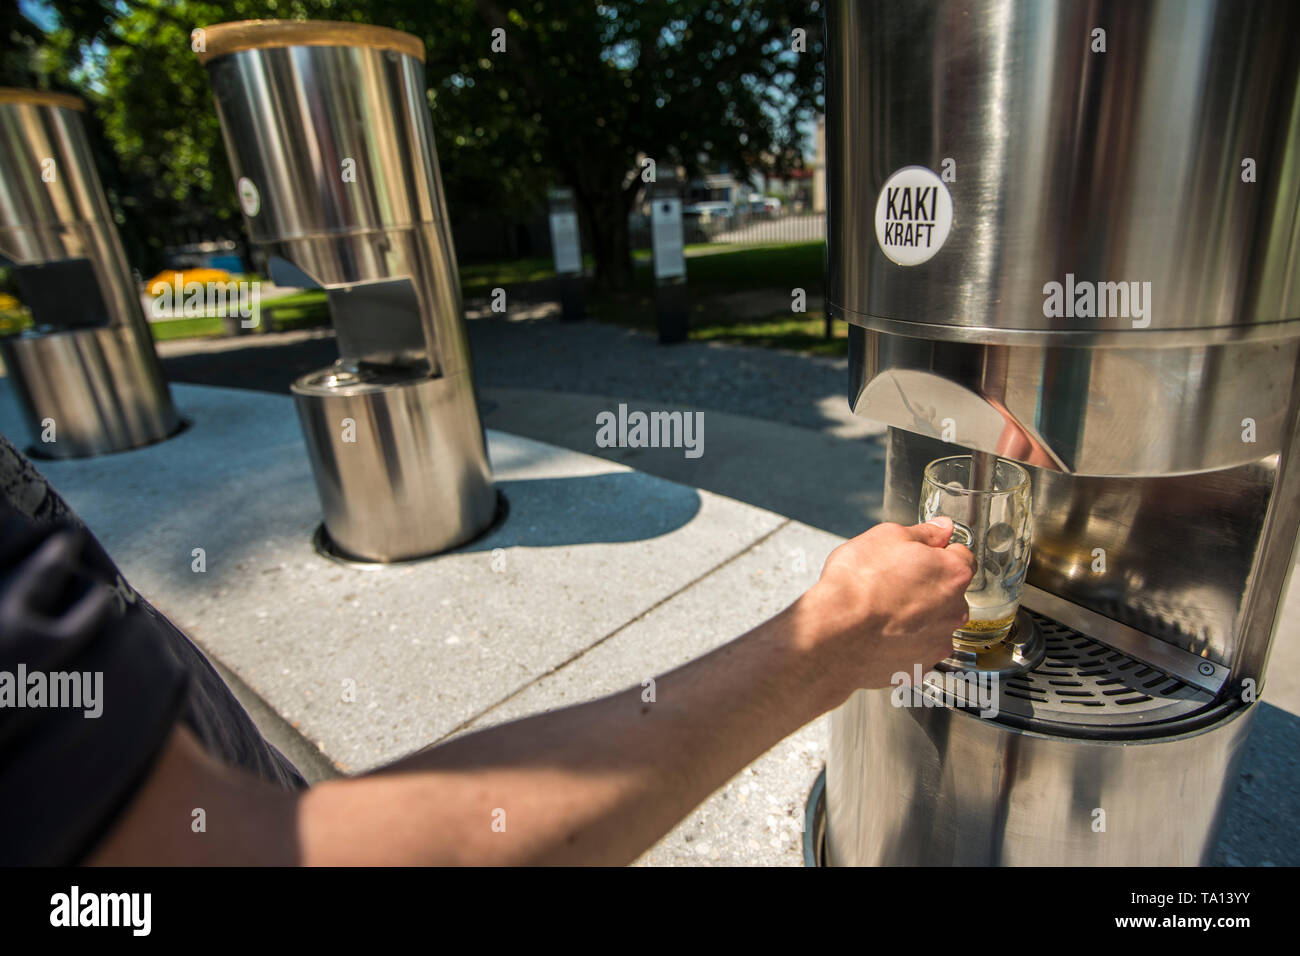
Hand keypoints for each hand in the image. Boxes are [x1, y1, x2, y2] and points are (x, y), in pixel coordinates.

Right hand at [799, 518, 975, 698]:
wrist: (834, 634)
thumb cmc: (857, 584)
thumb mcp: (886, 537)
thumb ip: (923, 533)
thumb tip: (941, 529)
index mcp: (953, 573)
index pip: (961, 555)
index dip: (938, 552)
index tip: (920, 555)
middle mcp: (955, 610)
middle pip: (950, 592)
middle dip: (928, 586)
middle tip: (893, 582)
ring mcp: (939, 642)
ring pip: (934, 623)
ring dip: (917, 616)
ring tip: (882, 611)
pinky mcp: (921, 666)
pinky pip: (918, 649)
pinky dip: (904, 642)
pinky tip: (880, 634)